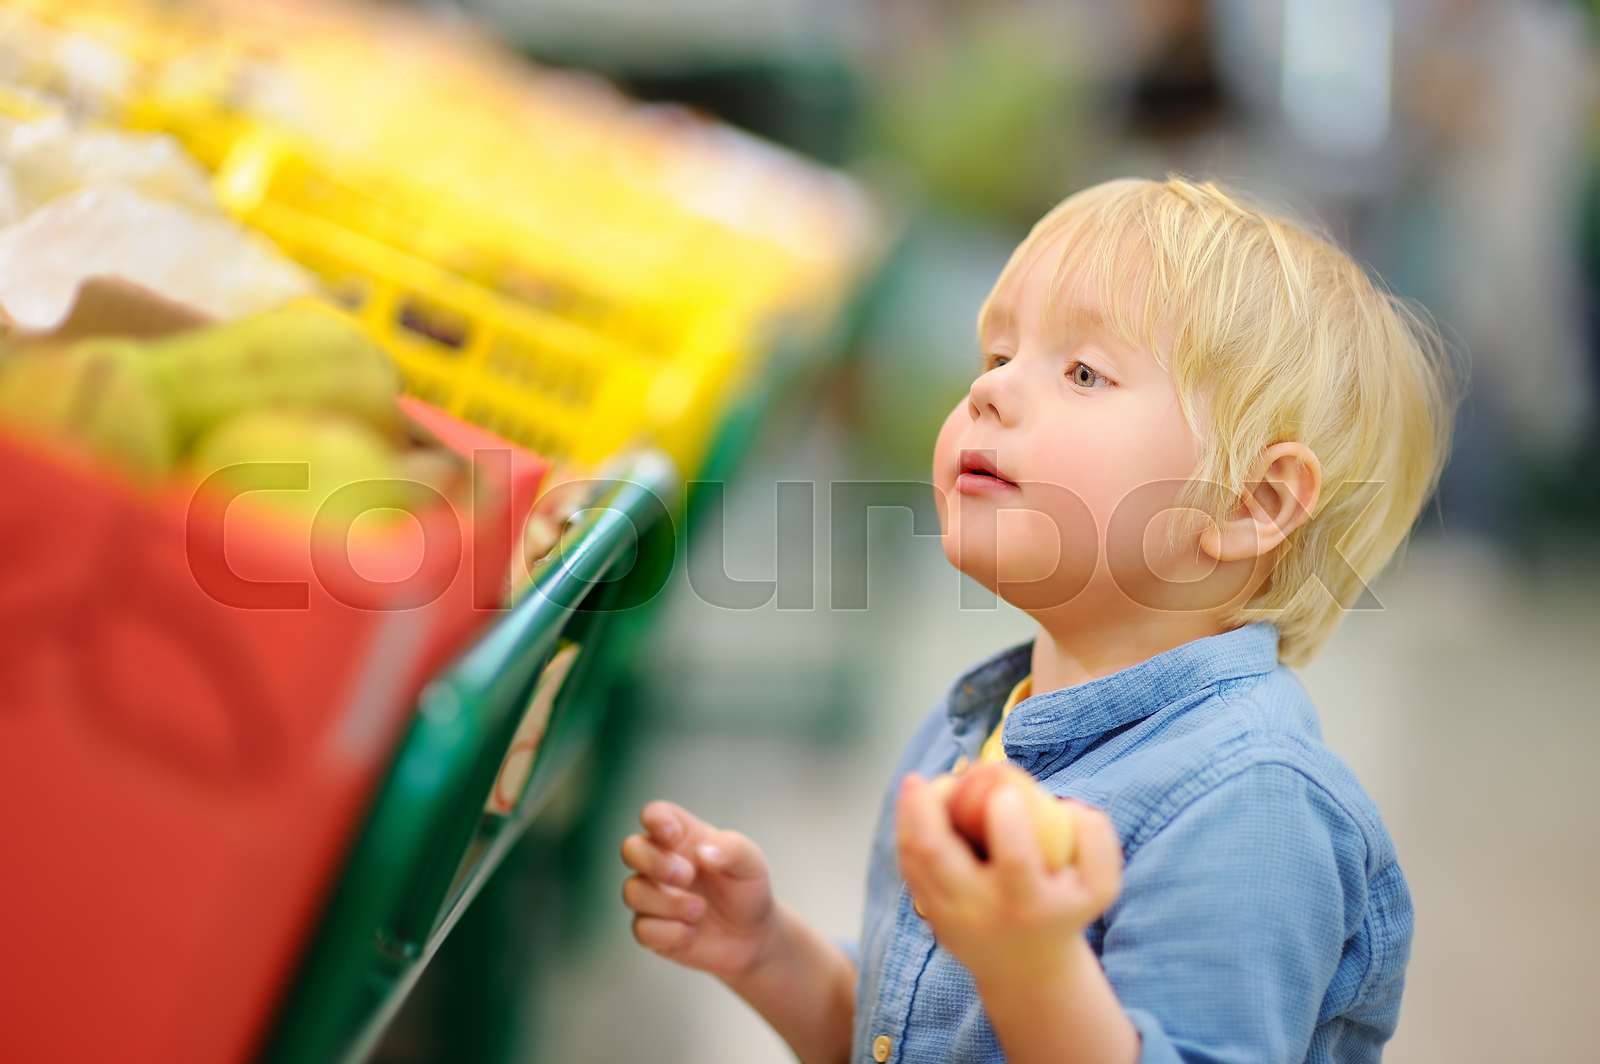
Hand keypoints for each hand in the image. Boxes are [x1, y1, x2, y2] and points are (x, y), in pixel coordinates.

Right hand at [620, 800, 778, 980]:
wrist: (752, 936)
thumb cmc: (746, 889)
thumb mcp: (751, 862)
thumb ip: (731, 849)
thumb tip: (702, 853)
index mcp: (683, 837)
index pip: (654, 814)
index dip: (655, 820)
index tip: (673, 836)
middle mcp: (660, 862)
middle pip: (630, 849)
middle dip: (654, 863)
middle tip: (688, 876)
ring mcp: (652, 896)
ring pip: (632, 891)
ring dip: (669, 903)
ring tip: (700, 910)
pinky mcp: (651, 930)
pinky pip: (642, 929)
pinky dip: (670, 932)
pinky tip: (692, 932)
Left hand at [895, 772, 1122, 984]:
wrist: (1026, 967)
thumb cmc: (1064, 909)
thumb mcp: (1098, 885)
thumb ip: (1095, 839)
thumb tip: (1064, 803)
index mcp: (1028, 904)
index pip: (1015, 862)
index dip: (1008, 822)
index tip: (1004, 792)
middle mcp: (981, 911)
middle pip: (937, 856)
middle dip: (929, 809)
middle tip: (939, 778)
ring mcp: (948, 913)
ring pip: (915, 857)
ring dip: (911, 813)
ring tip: (919, 783)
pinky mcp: (929, 911)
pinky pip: (909, 864)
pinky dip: (907, 829)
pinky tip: (916, 803)